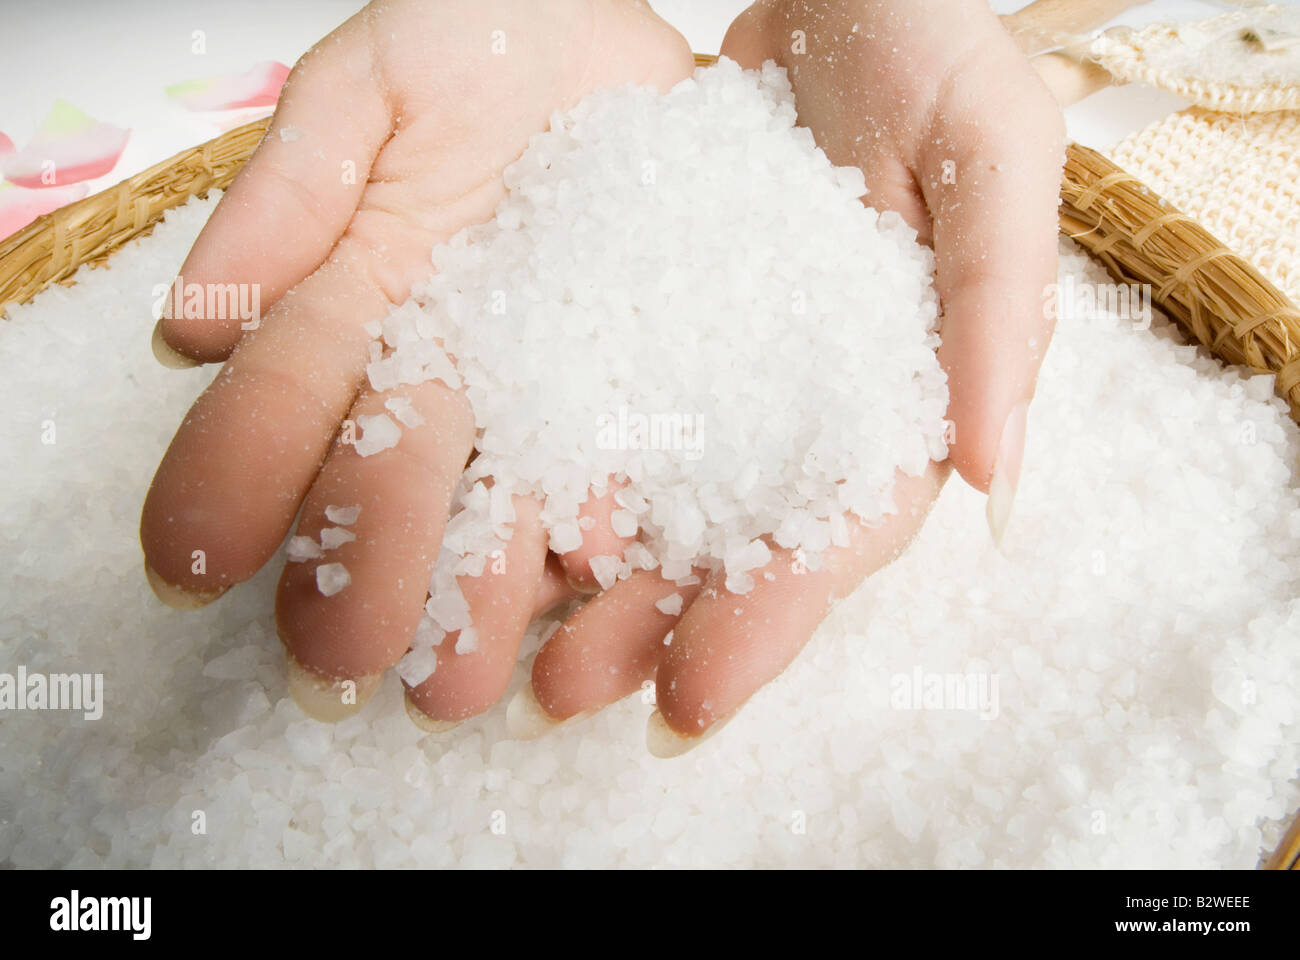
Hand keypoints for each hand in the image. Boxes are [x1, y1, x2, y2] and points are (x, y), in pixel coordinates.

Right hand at [140, 0, 693, 722]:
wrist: (642, 61)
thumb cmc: (497, 46)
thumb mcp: (382, 83)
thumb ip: (295, 190)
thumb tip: (195, 333)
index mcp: (369, 307)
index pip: (290, 396)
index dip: (236, 472)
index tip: (189, 558)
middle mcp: (457, 378)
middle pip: (403, 480)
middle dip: (365, 569)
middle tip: (338, 661)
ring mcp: (561, 400)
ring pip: (516, 507)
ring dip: (486, 595)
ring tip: (463, 677)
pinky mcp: (663, 403)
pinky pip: (649, 477)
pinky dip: (630, 537)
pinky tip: (610, 586)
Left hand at [513, 0, 1063, 753]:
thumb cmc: (936, 47)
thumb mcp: (992, 144)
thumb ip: (997, 299)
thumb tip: (992, 473)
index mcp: (908, 383)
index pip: (848, 527)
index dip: (778, 614)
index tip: (699, 695)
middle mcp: (814, 396)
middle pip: (740, 535)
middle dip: (661, 622)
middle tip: (566, 692)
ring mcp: (736, 363)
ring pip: (667, 492)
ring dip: (598, 577)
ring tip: (515, 644)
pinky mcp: (667, 319)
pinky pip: (612, 405)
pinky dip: (562, 467)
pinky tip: (502, 515)